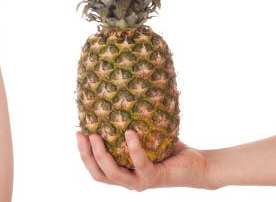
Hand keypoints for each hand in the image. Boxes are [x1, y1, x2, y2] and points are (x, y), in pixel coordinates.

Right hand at [77, 131, 211, 190]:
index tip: (78, 132)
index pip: (97, 170)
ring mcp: (141, 181)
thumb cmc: (168, 148)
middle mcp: (130, 180)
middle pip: (99, 175)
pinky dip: (133, 149)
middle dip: (86, 156)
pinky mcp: (155, 178)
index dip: (84, 155)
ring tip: (96, 136)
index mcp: (124, 172)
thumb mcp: (144, 135)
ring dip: (101, 156)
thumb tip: (113, 95)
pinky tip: (129, 133)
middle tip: (82, 135)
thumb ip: (128, 125)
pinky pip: (140, 165)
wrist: (197, 164)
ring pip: (114, 175)